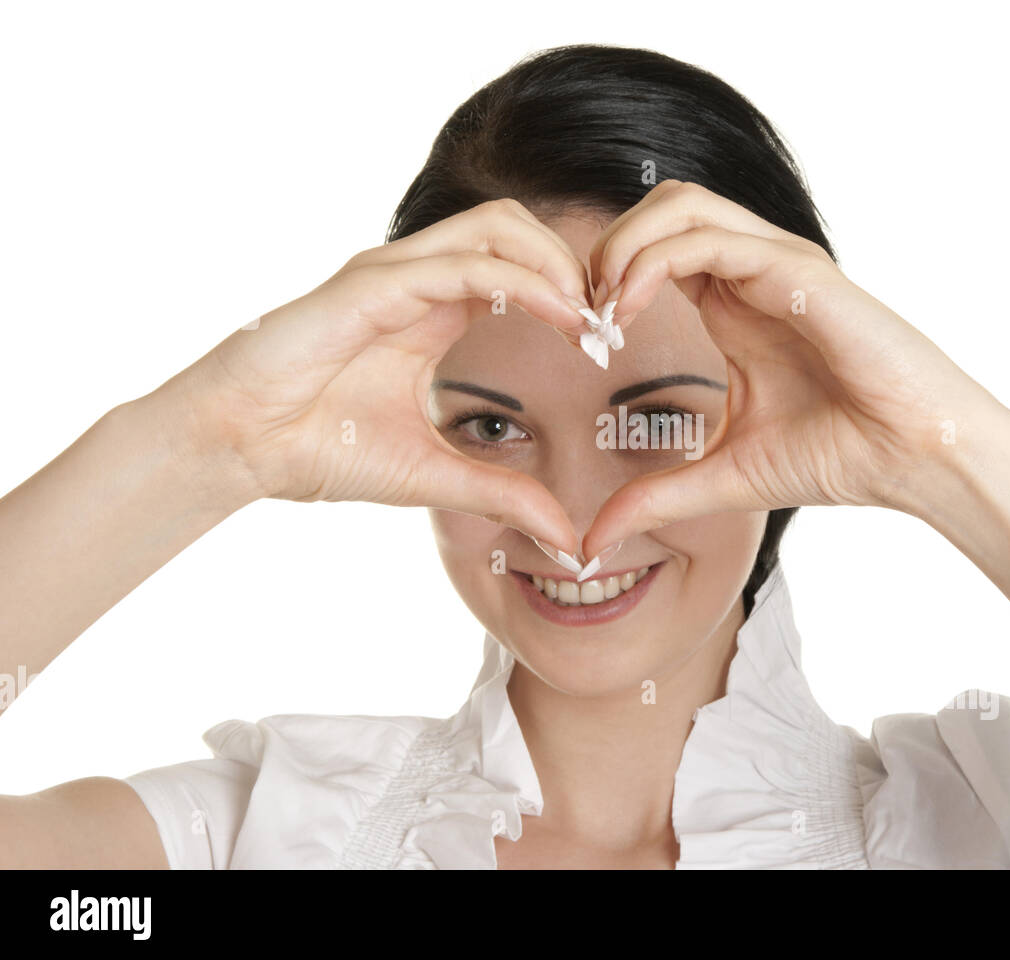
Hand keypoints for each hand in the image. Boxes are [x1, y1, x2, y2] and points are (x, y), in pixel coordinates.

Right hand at [164, 198, 591, 549]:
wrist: (239, 449)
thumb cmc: (320, 449)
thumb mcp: (435, 474)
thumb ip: (504, 496)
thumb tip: (568, 539)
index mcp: (434, 309)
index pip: (519, 265)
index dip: (571, 290)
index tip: (609, 340)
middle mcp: (417, 277)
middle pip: (517, 227)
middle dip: (574, 262)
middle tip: (612, 319)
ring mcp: (394, 273)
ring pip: (496, 226)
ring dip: (557, 262)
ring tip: (591, 316)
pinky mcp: (370, 285)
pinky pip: (461, 263)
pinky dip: (521, 280)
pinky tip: (561, 315)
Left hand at [581, 180, 1009, 554]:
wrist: (916, 459)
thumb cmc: (840, 456)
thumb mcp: (723, 476)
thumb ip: (656, 497)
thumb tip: (593, 541)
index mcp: (735, 304)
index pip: (654, 250)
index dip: (605, 280)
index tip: (582, 339)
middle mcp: (754, 272)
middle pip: (659, 209)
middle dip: (606, 249)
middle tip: (582, 314)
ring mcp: (778, 265)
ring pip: (680, 205)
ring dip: (625, 246)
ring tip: (603, 308)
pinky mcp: (799, 272)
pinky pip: (712, 239)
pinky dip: (656, 261)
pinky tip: (629, 308)